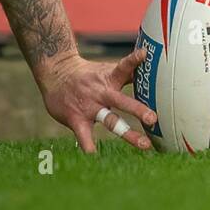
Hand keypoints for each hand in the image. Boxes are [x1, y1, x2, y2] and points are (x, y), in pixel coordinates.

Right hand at [37, 48, 155, 153]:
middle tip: (153, 119)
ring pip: (110, 121)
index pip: (123, 66)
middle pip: (121, 101)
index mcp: (110, 78)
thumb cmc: (87, 75)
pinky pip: (84, 136)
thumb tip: (150, 64)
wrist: (56, 74)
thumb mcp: (107, 70)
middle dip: (138, 110)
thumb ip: (128, 72)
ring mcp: (89, 107)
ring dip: (127, 133)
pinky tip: (95, 156)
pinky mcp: (76, 119)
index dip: (133, 60)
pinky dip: (89, 146)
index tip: (144, 54)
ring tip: (144, 144)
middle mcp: (101, 92)